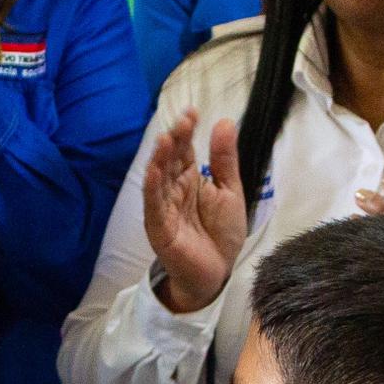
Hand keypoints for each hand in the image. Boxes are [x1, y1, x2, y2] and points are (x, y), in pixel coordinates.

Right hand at [141, 112, 247, 313]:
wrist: (217, 272)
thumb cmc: (221, 233)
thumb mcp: (230, 191)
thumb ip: (225, 160)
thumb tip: (224, 121)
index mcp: (190, 179)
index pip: (184, 149)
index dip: (186, 131)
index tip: (192, 112)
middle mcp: (173, 189)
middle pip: (170, 160)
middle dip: (175, 140)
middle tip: (183, 122)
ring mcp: (163, 207)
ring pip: (158, 178)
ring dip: (160, 159)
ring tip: (166, 139)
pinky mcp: (159, 227)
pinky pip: (153, 204)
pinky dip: (152, 187)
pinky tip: (154, 170)